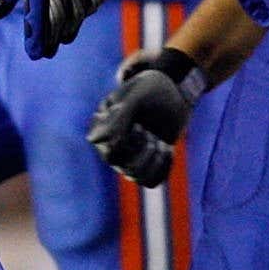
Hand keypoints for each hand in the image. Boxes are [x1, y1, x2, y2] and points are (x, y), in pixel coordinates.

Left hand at [0, 0, 108, 58]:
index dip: (36, 37)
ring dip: (69, 29)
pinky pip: (93, 2)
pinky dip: (84, 13)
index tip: (34, 55)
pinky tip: (75, 18)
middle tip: (45, 52)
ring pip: (79, 14)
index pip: (38, 15)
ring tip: (60, 38)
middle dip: (51, 39)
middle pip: (60, 19)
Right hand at [86, 46, 204, 186]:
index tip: (138, 124)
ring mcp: (127, 155)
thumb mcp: (138, 97)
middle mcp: (110, 143)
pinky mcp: (146, 162)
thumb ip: (118, 118)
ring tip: (160, 142)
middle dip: (142, 150)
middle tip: (149, 132)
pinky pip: (150, 181)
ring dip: (153, 160)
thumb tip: (93, 141)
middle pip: (120, 165)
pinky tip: (168, 149)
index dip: (126, 141)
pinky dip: (162, 167)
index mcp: (101, 125)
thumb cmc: (152, 88)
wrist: (174, 89)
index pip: (107, 149)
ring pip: (135, 177)